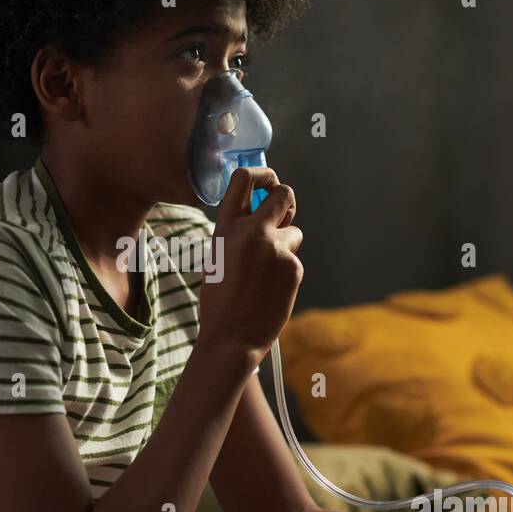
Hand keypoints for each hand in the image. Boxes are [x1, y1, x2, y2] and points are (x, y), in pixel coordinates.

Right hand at [197, 166, 302, 367]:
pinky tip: (270, 291)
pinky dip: (286, 272)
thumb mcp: (217, 258)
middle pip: (284, 193)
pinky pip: (294, 260)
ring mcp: (276, 249)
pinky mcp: (293, 267)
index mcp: (226, 228)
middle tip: (282, 214)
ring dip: (286, 244)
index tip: (266, 181)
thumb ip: (237, 234)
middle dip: (286, 200)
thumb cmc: (219, 303)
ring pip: (294, 232)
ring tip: (266, 272)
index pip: (243, 179)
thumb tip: (260, 217)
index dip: (260, 173)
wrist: (231, 338)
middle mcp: (252, 232)